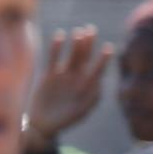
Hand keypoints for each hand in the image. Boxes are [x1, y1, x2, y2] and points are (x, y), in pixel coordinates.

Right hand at [25, 26, 112, 150]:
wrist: (44, 124)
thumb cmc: (65, 120)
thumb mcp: (80, 111)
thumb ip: (90, 98)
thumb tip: (99, 84)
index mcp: (88, 87)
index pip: (98, 70)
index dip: (103, 59)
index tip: (108, 48)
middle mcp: (77, 79)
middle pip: (84, 58)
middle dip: (89, 45)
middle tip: (91, 30)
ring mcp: (64, 75)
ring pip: (71, 56)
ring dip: (75, 44)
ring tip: (79, 32)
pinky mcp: (49, 74)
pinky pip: (53, 58)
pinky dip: (56, 47)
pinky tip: (60, 35)